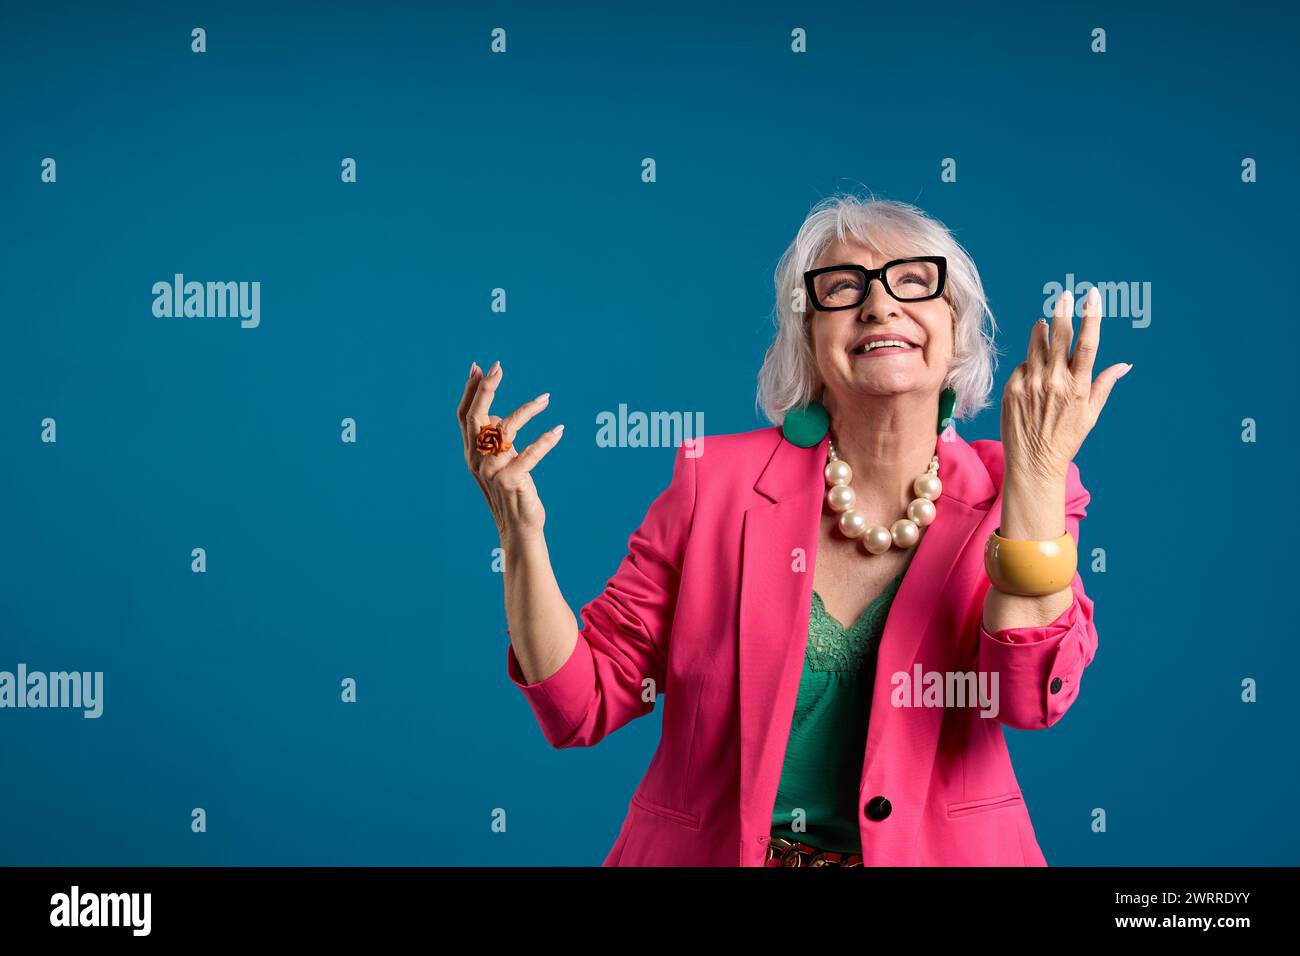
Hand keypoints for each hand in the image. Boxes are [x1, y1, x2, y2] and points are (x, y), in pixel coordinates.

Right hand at [457, 360, 562, 539]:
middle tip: (498, 367)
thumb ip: (493, 438)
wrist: (519, 527)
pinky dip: (546, 441)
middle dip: (486, 389)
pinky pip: (530, 454)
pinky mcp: (511, 481)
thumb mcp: (499, 461)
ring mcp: (492, 471)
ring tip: (545, 399)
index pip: (464, 416)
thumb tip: (492, 411)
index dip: (470, 391)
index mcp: (472, 453)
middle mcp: (477, 460)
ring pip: (504, 430)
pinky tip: (559, 429)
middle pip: (475, 418)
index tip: (478, 367)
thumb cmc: (512, 490)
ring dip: (525, 410)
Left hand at [1001, 287, 1130, 483]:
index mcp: (1078, 386)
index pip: (1087, 343)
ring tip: (1045, 322)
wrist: (1033, 462)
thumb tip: (1125, 365)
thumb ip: (1104, 384)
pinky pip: (1022, 365)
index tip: (1091, 296)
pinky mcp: (1012, 388)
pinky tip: (1033, 369)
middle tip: (1063, 295)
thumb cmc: (1066, 438)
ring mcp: (1030, 383)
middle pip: (1059, 336)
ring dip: (1041, 330)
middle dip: (1062, 311)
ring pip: (1036, 344)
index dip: (1091, 316)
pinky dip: (1029, 362)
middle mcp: (1053, 381)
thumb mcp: (1091, 413)